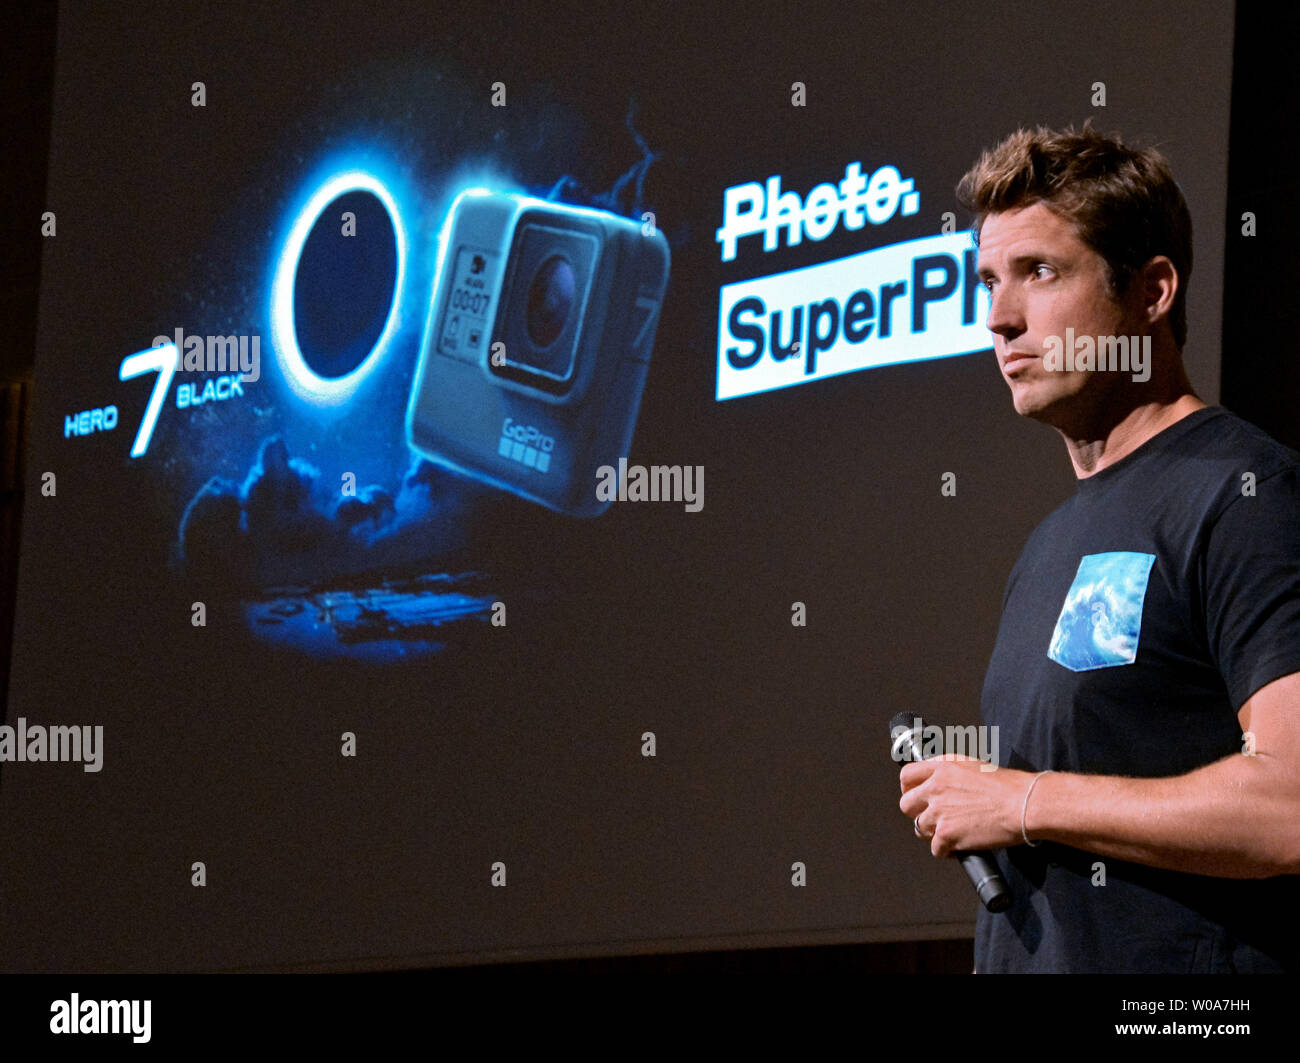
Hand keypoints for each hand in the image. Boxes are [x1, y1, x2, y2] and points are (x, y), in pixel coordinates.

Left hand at [899, 755, 1034, 856]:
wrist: (1023, 804)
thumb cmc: (1008, 786)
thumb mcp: (973, 765)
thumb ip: (949, 771)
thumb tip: (936, 779)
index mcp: (942, 768)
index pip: (907, 776)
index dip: (909, 789)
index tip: (916, 796)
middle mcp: (936, 787)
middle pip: (906, 805)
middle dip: (918, 813)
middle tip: (932, 818)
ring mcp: (939, 811)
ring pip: (919, 828)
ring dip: (932, 833)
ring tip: (949, 833)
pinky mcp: (947, 834)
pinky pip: (935, 849)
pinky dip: (945, 851)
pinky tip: (957, 847)